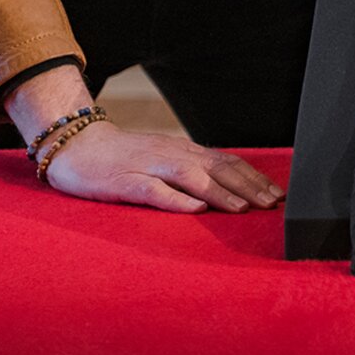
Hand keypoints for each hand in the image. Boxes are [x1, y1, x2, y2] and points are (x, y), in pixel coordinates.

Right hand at [44, 120, 285, 212]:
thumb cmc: (125, 159)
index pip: (227, 162)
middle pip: (217, 168)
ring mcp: (148, 167)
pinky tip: (194, 209)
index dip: (254, 178)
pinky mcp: (124, 181)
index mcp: (184, 153)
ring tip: (243, 208)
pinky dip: (175, 199)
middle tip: (272, 204)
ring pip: (192, 178)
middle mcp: (172, 156)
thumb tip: (229, 191)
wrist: (77, 146)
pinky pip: (153, 190)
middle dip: (248, 187)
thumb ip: (192, 173)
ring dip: (221, 193)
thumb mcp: (164, 162)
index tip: (277, 195)